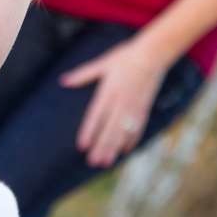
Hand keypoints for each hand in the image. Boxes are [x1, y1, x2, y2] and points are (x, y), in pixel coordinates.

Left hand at [59, 40, 169, 167]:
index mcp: (108, 91)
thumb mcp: (102, 63)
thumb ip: (82, 74)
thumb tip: (63, 81)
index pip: (96, 115)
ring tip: (107, 162)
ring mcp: (134, 106)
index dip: (89, 131)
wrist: (153, 54)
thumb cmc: (125, 57)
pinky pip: (138, 128)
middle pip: (109, 128)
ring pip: (123, 131)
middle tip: (93, 161)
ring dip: (114, 147)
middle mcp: (121, 101)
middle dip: (101, 146)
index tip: (82, 146)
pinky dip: (131, 140)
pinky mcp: (144, 108)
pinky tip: (125, 151)